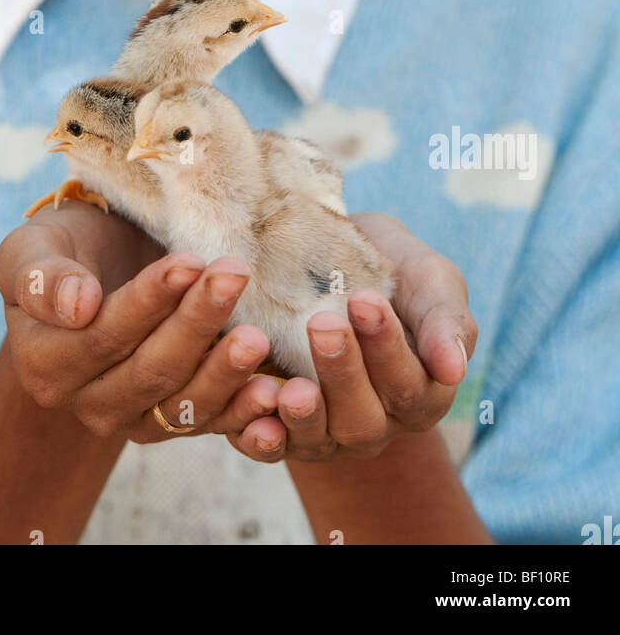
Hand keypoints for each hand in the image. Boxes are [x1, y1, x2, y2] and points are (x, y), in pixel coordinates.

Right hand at [0, 201, 281, 443]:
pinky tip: (272, 394)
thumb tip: (78, 307)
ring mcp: (131, 417)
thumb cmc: (65, 248)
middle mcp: (84, 402)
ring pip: (182, 404)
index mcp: (43, 363)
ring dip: (224, 372)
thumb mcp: (31, 249)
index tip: (188, 262)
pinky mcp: (173, 422)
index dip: (147, 303)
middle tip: (234, 276)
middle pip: (148, 371)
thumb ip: (41, 277)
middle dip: (195, 324)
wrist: (101, 265)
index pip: (102, 337)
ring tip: (257, 337)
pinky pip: (210, 425)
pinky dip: (243, 413)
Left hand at [226, 213, 476, 463]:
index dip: (387, 345)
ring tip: (291, 387)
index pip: (409, 384)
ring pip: (321, 438)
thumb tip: (453, 369)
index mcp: (422, 394)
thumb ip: (447, 322)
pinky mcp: (285, 431)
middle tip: (322, 324)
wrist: (331, 261)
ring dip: (305, 415)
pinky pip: (273, 447)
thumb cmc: (392, 271)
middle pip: (364, 418)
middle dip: (343, 373)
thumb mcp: (430, 283)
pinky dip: (264, 439)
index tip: (364, 299)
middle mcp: (379, 423)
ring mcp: (331, 432)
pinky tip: (255, 417)